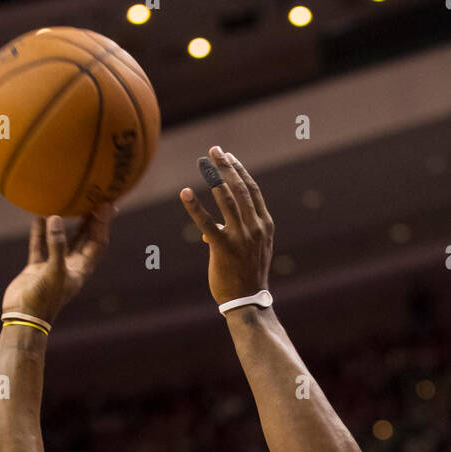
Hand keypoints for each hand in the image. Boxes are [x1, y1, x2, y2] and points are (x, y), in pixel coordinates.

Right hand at [1, 205, 114, 324]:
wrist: (23, 317)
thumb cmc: (43, 299)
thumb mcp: (54, 271)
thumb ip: (57, 245)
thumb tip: (56, 218)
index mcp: (81, 270)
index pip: (97, 243)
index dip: (103, 224)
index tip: (106, 204)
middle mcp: (70, 266)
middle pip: (85, 239)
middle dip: (91, 220)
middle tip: (97, 198)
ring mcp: (54, 266)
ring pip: (63, 239)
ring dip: (67, 223)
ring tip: (71, 202)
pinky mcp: (37, 267)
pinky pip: (40, 244)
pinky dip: (40, 231)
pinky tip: (38, 215)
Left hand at [180, 147, 273, 304]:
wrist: (248, 301)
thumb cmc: (248, 275)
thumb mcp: (252, 251)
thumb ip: (236, 235)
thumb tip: (206, 232)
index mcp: (265, 225)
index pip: (252, 190)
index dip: (240, 171)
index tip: (229, 157)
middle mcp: (255, 228)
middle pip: (240, 189)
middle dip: (226, 167)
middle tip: (215, 150)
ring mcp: (240, 238)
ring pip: (228, 200)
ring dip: (215, 177)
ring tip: (205, 162)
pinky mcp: (223, 249)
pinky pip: (207, 223)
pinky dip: (195, 207)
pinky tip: (185, 192)